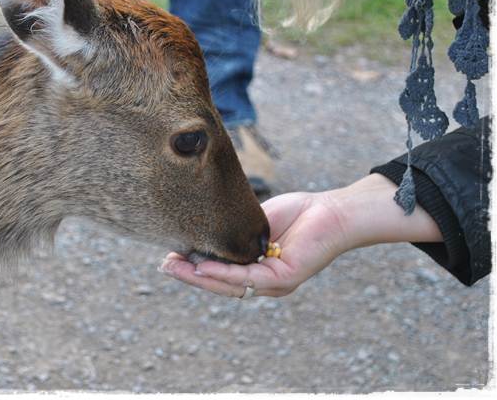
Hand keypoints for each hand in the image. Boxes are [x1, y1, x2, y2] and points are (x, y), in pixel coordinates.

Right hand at [159, 190, 348, 296]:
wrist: (333, 210)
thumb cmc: (298, 213)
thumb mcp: (253, 221)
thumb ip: (230, 230)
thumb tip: (198, 227)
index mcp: (255, 271)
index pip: (218, 275)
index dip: (193, 269)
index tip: (169, 257)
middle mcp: (263, 283)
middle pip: (219, 285)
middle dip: (189, 276)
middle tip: (163, 265)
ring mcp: (274, 284)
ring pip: (230, 285)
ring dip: (199, 278)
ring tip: (174, 267)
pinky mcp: (285, 278)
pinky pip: (247, 278)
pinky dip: (223, 273)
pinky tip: (203, 266)